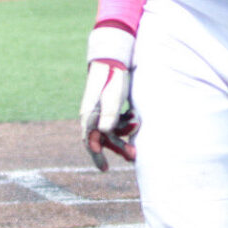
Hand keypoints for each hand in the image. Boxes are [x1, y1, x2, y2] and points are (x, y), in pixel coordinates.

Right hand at [79, 26, 137, 170]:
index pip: (89, 139)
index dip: (96, 155)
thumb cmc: (113, 77)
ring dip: (125, 133)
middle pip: (103, 138)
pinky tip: (134, 118)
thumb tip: (104, 132)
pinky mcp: (109, 108)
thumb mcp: (113, 95)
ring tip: (137, 126)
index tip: (104, 168)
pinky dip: (126, 124)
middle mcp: (93, 115)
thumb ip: (109, 113)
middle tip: (133, 156)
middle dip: (118, 147)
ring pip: (111, 131)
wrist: (113, 59)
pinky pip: (116, 122)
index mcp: (90, 114)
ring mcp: (101, 112)